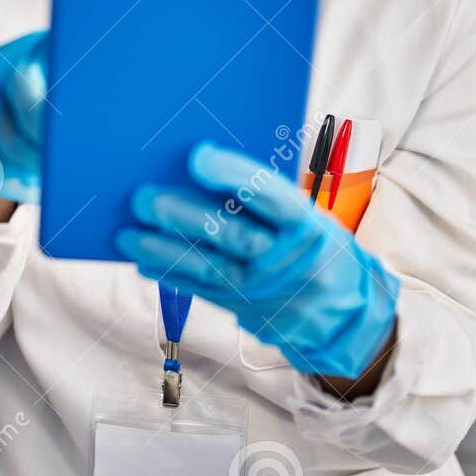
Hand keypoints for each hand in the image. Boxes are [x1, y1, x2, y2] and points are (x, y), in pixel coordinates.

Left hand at [114, 140, 399, 379]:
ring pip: (208, 267)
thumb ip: (268, 202)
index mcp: (308, 226)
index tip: (197, 157)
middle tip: (143, 197)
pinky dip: (170, 273)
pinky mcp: (245, 311)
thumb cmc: (320, 250)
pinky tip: (142, 259)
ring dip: (162, 249)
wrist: (347, 318)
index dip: (234, 175)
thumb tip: (206, 170)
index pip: (271, 196)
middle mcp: (286, 260)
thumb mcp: (313, 221)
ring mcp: (263, 290)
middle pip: (231, 235)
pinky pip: (201, 290)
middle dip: (182, 215)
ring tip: (127, 233)